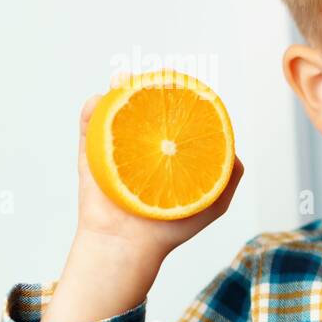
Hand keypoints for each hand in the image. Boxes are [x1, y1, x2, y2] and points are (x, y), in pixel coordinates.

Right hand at [75, 91, 245, 263]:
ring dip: (117, 89)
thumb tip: (233, 146)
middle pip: (143, 105)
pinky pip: (88, 125)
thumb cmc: (172, 228)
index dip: (176, 95)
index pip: (173, 115)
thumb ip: (230, 174)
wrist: (129, 245)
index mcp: (168, 150)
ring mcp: (115, 146)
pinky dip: (91, 109)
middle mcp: (143, 144)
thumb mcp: (214, 202)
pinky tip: (99, 100)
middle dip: (146, 84)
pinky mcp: (91, 154)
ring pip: (114, 109)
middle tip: (151, 75)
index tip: (180, 82)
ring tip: (123, 80)